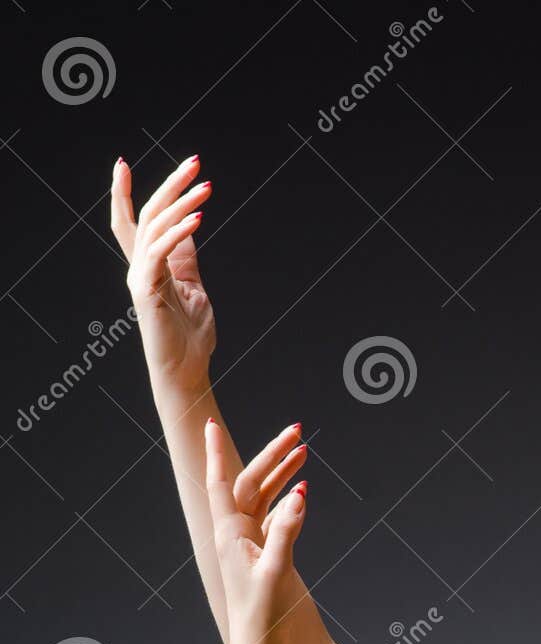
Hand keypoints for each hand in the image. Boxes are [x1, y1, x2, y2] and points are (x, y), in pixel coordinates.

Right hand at [110, 154, 215, 393]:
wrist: (187, 372)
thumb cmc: (190, 337)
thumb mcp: (193, 287)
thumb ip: (186, 257)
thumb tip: (189, 225)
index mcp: (148, 266)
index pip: (131, 222)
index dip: (124, 193)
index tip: (121, 163)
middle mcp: (140, 267)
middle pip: (148, 213)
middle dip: (170, 184)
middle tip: (194, 162)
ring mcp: (141, 277)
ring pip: (156, 227)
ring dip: (182, 203)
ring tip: (206, 186)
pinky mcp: (148, 290)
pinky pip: (161, 252)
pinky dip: (179, 232)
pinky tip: (198, 218)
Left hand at [205, 420, 307, 643]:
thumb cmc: (263, 613)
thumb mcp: (277, 571)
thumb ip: (286, 532)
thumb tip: (299, 494)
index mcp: (230, 535)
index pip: (222, 484)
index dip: (216, 453)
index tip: (209, 424)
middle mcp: (237, 534)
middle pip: (251, 482)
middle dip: (273, 454)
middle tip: (297, 430)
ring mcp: (252, 543)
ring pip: (265, 496)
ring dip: (282, 473)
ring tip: (304, 450)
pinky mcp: (266, 554)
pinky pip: (275, 516)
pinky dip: (288, 499)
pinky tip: (301, 488)